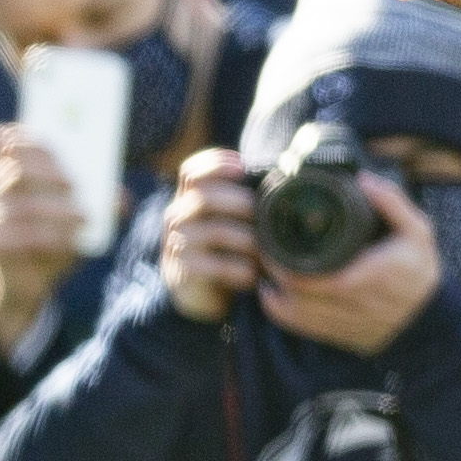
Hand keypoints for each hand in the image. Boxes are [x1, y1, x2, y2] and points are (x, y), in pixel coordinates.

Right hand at [0, 124, 85, 356]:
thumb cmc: (51, 243)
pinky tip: (67, 241)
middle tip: (76, 185)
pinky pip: (18, 234)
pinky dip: (47, 236)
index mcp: (7, 171)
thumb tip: (122, 199)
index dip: (29, 137)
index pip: (8, 141)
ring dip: (55, 210)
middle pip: (18, 167)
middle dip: (49, 173)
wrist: (26, 288)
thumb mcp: (72, 219)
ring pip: (23, 203)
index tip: (57, 143)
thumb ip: (92, 202)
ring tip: (83, 218)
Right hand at [160, 148, 257, 323]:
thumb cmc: (224, 251)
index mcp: (188, 198)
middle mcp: (177, 216)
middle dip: (239, 202)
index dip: (217, 164)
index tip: (244, 168)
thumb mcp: (228, 221)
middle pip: (203, 196)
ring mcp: (177, 244)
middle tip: (262, 214)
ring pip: (214, 231)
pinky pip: (215, 266)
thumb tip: (283, 180)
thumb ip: (241, 201)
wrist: (199, 296)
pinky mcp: (182, 272)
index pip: (192, 170)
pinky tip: (251, 275)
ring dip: (246, 239)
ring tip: (264, 250)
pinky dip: (239, 269)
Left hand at [258, 171, 438, 355]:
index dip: (283, 261)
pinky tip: (272, 294)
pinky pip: (302, 329)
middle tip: (263, 246)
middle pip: (296, 293)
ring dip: (273, 292)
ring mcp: (344, 323)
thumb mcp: (418, 232)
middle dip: (274, 271)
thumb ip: (394, 203)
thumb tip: (364, 179)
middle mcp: (352, 304)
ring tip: (265, 267)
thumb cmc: (420, 273)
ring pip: (294, 314)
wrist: (431, 323)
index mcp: (367, 276)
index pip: (312, 276)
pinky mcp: (339, 335)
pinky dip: (280, 313)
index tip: (271, 236)